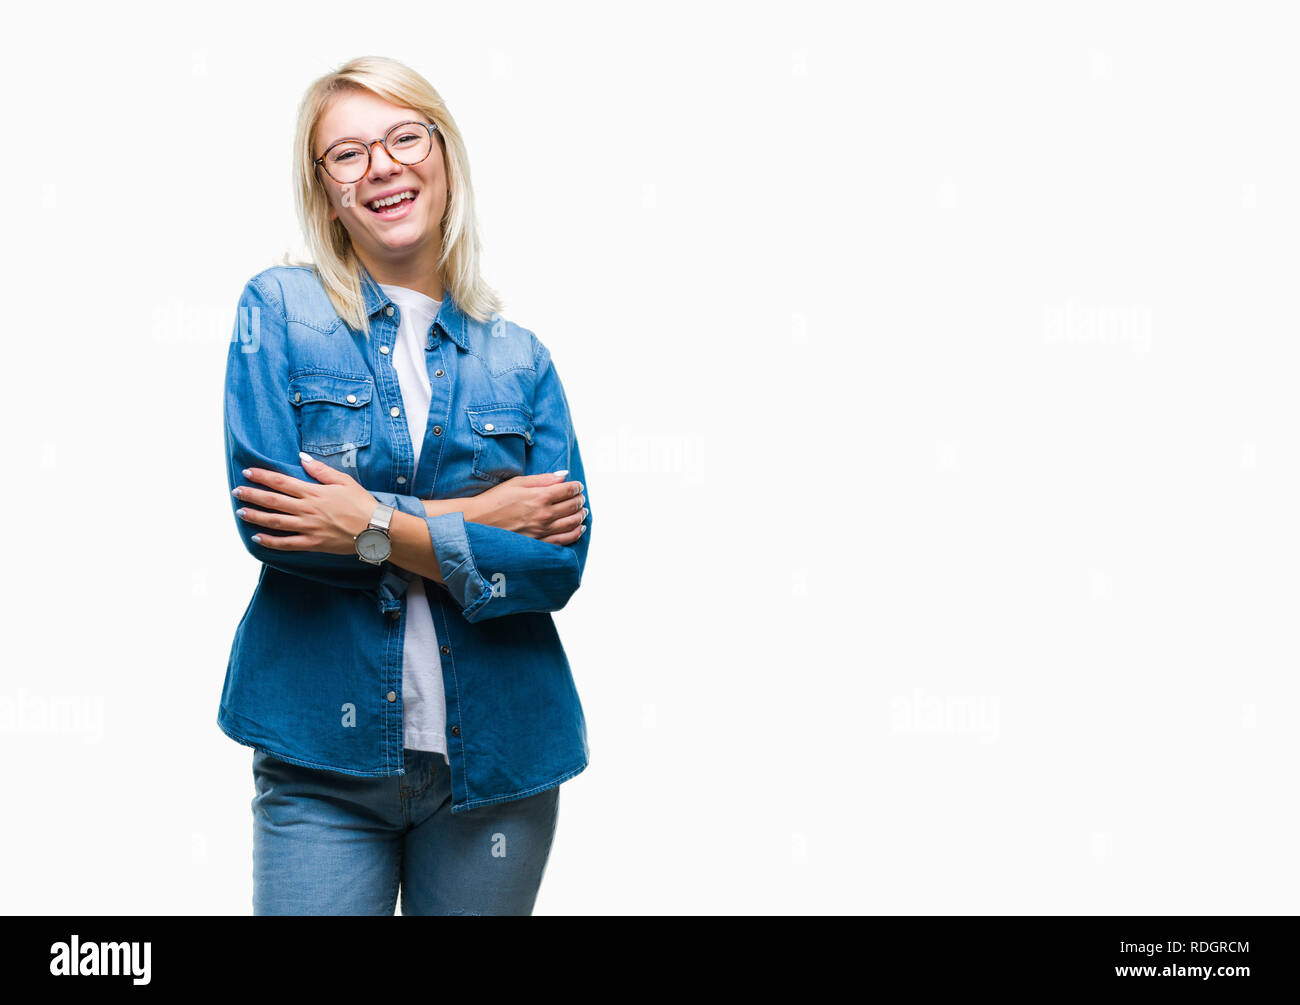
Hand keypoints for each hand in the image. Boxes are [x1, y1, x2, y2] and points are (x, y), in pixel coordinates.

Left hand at [233, 452, 377, 555]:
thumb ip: (320, 470)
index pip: (281, 482)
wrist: (376, 529)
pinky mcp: (313, 543)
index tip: (247, 472)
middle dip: (252, 495)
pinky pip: (287, 543)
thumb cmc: (361, 503)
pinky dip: (271, 541)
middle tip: (236, 491)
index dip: (262, 476)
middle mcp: (307, 509)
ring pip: (275, 522)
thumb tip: (302, 458)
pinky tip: (258, 538)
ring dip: (256, 517)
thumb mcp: (343, 481)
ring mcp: (308, 527)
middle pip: (273, 501)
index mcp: (313, 492)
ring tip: (241, 512)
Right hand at [468, 471, 586, 544]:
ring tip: (582, 511)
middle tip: (580, 498)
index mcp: (540, 496)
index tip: (577, 486)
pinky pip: (564, 540)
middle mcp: (544, 514)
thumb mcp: (518, 483)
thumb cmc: (495, 500)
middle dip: (580, 500)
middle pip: (573, 506)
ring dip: (580, 516)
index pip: (568, 490)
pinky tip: (579, 529)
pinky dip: (575, 533)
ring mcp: (542, 531)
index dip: (576, 487)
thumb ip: (543, 479)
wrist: (478, 521)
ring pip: (572, 523)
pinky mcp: (539, 543)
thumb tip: (563, 475)